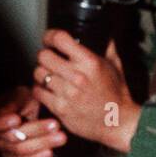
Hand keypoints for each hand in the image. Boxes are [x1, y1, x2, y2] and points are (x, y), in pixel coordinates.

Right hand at [0, 85, 66, 156]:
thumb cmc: (20, 101)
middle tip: (54, 125)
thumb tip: (12, 112)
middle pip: (10, 137)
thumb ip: (14, 102)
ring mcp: (1, 149)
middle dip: (34, 131)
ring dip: (41, 143)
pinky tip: (49, 152)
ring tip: (59, 137)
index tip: (17, 118)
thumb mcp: (17, 95)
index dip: (2, 122)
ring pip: (19, 150)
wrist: (23, 111)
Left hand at [32, 30, 139, 150]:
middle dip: (44, 56)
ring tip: (49, 76)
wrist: (117, 122)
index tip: (49, 39)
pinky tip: (48, 90)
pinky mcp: (59, 108)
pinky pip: (38, 92)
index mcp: (89, 62)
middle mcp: (77, 76)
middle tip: (48, 60)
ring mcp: (67, 93)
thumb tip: (103, 34)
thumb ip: (107, 48)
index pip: (60, 39)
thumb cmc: (116, 94)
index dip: (50, 36)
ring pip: (38, 73)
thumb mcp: (115, 67)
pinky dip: (40, 90)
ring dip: (41, 74)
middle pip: (43, 56)